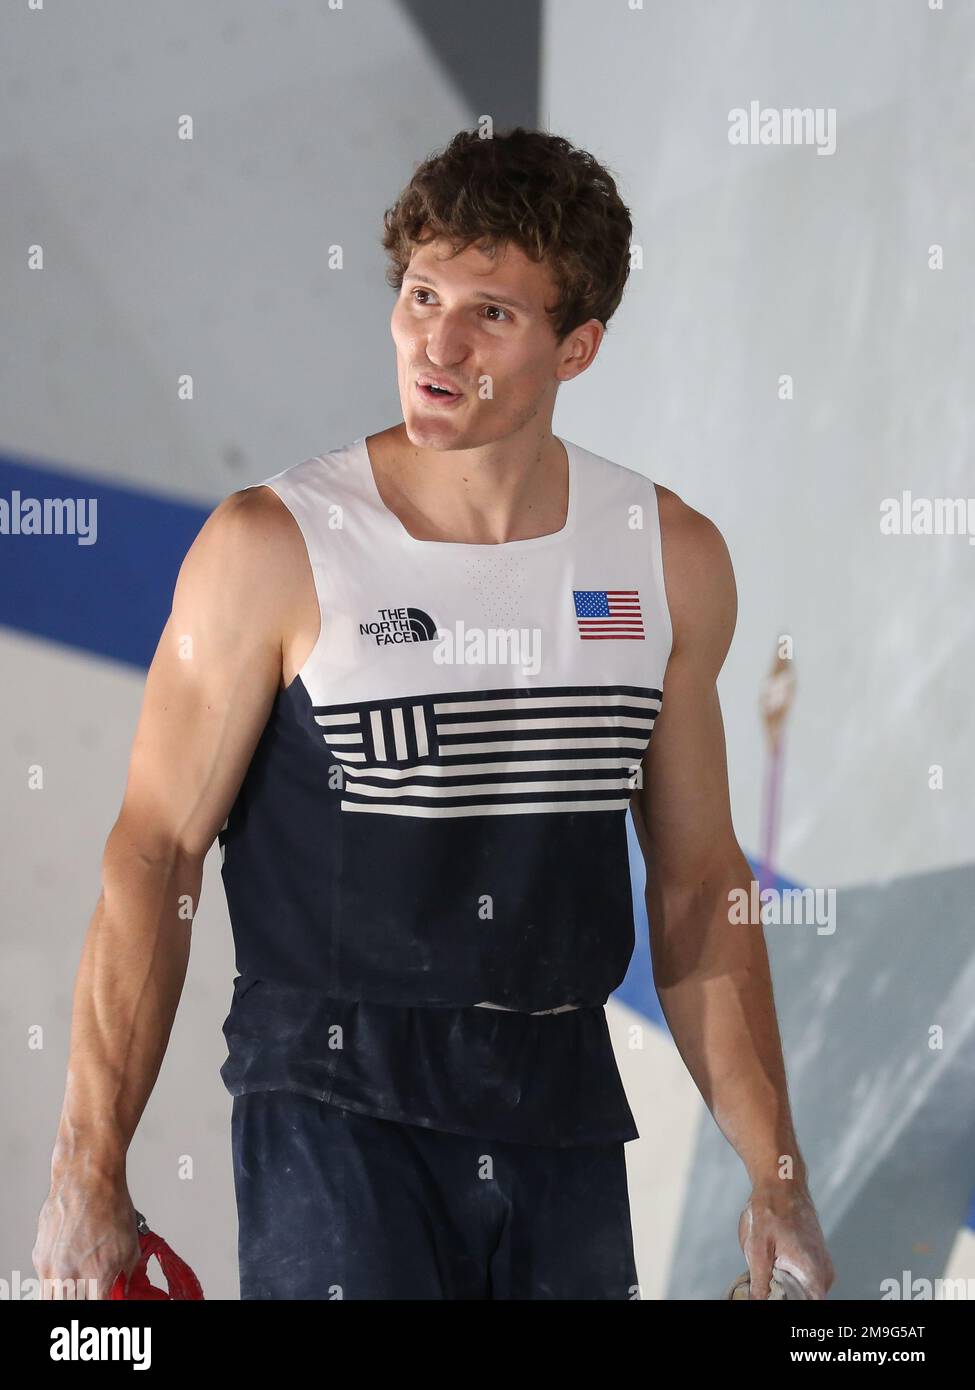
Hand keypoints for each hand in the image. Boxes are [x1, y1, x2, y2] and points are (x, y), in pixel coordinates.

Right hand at [33, 1178, 140, 1299]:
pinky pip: (46, 1279)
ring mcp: (50, 1268)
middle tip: (94, 1289)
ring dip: (67, 1293)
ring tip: (80, 1280)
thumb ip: (126, 1273)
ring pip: (54, 1297)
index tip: (108, 1296)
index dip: (105, 1301)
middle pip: (73, 1305)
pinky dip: (57, 1278)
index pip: (99, 1307)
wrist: (87, 1178)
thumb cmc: (110, 1205)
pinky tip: (70, 1263)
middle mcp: (70, 1276)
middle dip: (85, 1298)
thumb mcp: (131, 1243)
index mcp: (96, 1276)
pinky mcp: (38, 1257)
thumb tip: (122, 1288)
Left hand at [738, 1181, 834, 1299]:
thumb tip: (757, 1302)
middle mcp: (824, 1273)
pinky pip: (805, 1279)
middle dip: (784, 1295)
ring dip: (785, 1287)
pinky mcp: (817, 1259)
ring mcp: (823, 1265)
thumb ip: (759, 1281)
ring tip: (767, 1271)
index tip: (773, 1295)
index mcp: (814, 1273)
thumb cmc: (770, 1211)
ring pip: (804, 1291)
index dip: (789, 1303)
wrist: (781, 1184)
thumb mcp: (758, 1248)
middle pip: (805, 1300)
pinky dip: (790, 1278)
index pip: (809, 1306)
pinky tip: (774, 1266)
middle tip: (764, 1282)